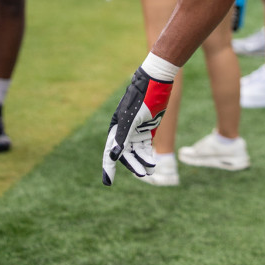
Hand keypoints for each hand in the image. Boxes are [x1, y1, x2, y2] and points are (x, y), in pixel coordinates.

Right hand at [101, 66, 173, 184]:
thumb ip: (122, 136)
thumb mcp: (132, 117)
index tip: (108, 182)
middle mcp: (125, 131)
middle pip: (126, 154)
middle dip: (133, 164)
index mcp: (117, 128)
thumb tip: (114, 155)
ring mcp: (136, 131)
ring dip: (142, 161)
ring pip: (137, 152)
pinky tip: (151, 162)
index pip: (111, 152)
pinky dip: (147, 155)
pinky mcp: (147, 129)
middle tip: (142, 174)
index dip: (108, 167)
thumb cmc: (142, 97)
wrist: (156, 82)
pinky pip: (145, 146)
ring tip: (150, 170)